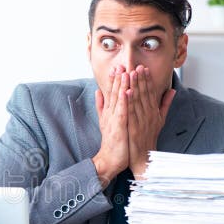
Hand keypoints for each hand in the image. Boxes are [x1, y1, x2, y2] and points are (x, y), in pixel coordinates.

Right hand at [92, 66, 128, 186]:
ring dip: (121, 85)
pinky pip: (122, 112)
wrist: (109, 160)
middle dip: (118, 78)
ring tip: (125, 72)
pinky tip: (126, 91)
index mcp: (110, 112)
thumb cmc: (112, 142)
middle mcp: (110, 114)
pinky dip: (124, 101)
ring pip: (118, 99)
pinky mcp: (118, 127)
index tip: (117, 67)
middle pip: (114, 93)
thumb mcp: (105, 121)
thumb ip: (102, 106)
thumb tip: (98, 92)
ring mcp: (114, 120)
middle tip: (120, 64)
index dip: (114, 80)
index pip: (112, 93)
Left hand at [126, 65, 175, 178]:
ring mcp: (142, 121)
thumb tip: (172, 90)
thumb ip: (165, 104)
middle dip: (140, 79)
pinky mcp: (134, 127)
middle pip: (144, 94)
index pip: (150, 92)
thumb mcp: (160, 120)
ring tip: (130, 73)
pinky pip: (131, 112)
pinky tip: (126, 91)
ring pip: (137, 100)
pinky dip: (129, 101)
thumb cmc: (149, 138)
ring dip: (134, 86)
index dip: (147, 80)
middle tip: (137, 66)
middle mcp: (149, 114)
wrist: (144, 157)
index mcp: (154, 111)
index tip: (143, 68)